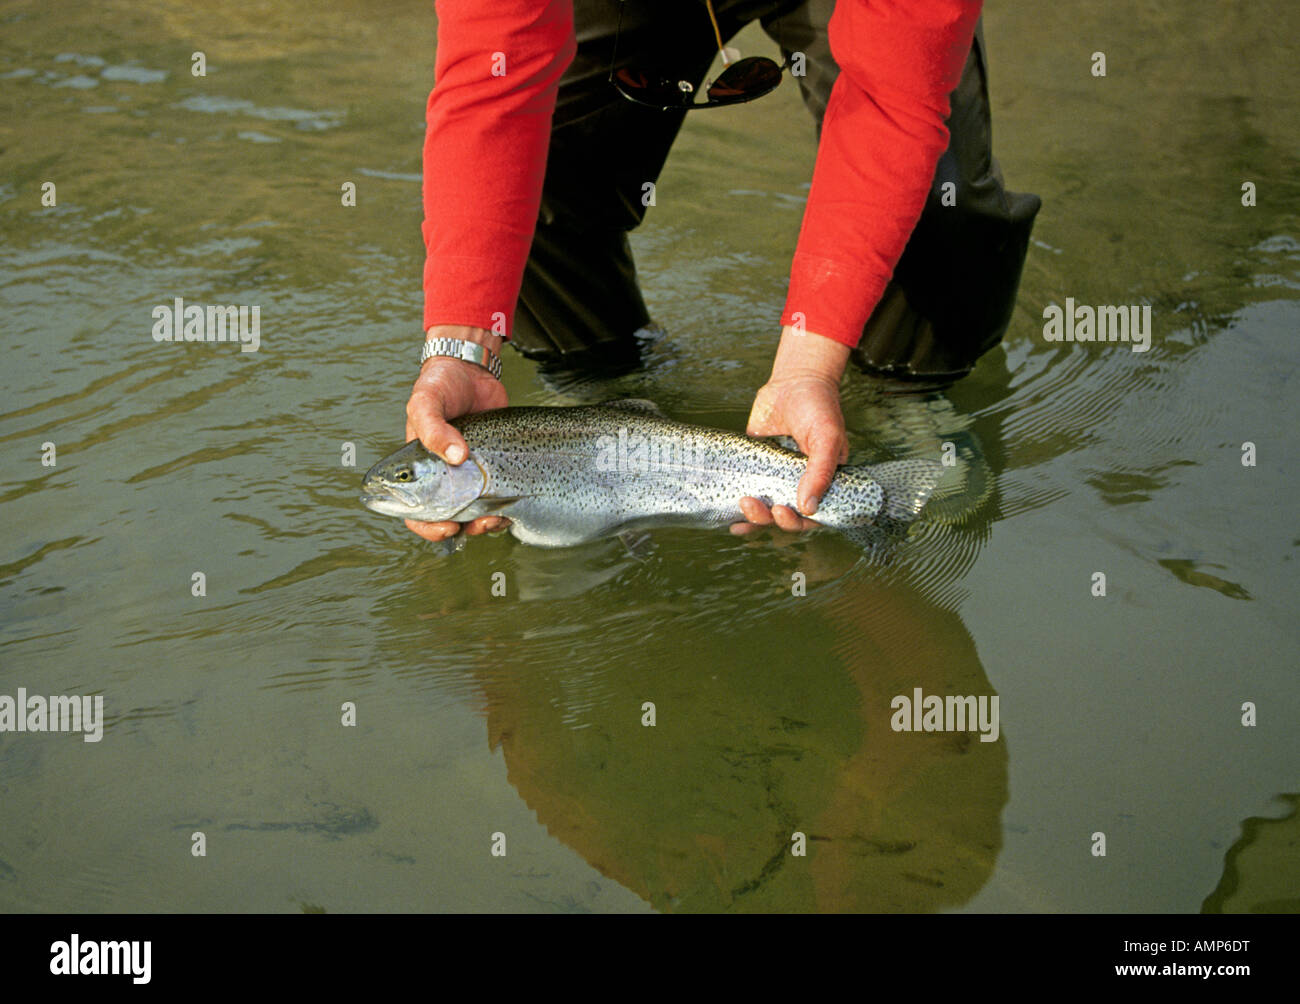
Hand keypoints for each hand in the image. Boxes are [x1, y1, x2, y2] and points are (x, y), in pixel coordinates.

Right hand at [404, 325, 509, 542]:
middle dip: (466, 528)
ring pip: (477, 512)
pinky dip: (505, 506)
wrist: (471, 367)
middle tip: (482, 522)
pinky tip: (513, 505)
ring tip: (499, 517)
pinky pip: (499, 495)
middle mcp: (445, 476)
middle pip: (450, 518)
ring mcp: (471, 472)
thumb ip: (433, 429)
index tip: (447, 527)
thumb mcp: (426, 403)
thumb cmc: (439, 384)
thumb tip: (456, 456)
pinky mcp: (495, 465)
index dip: (428, 526)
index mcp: (420, 469)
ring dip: (487, 522)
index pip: (416, 512)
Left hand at [732, 325, 849, 536]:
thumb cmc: (819, 407)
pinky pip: (747, 492)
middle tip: (765, 508)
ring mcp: (774, 477)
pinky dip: (739, 511)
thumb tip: (809, 508)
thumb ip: (820, 471)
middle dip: (774, 519)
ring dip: (755, 516)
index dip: (799, 522)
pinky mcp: (754, 467)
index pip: (812, 515)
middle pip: (786, 517)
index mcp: (822, 482)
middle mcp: (798, 484)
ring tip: (745, 504)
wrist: (794, 381)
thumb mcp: (826, 437)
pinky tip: (730, 520)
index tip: (785, 512)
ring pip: (766, 510)